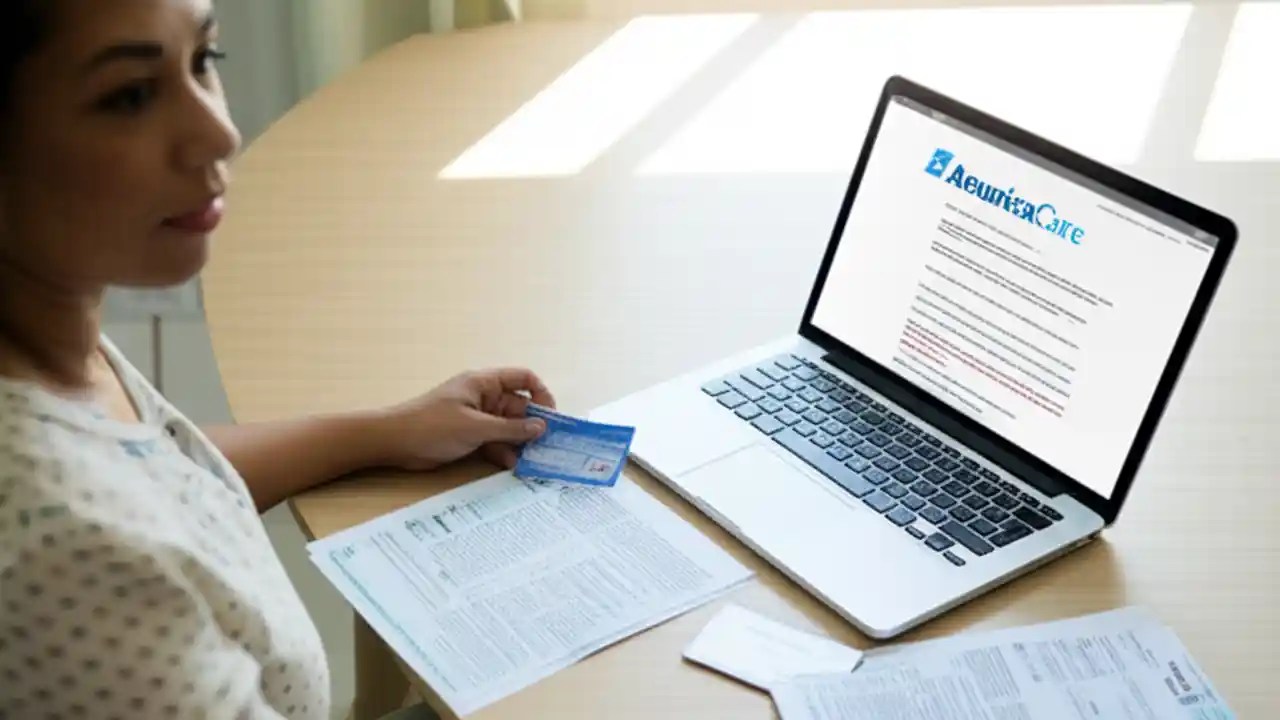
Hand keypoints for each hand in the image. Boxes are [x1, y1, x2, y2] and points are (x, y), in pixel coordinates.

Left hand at [376, 368, 556, 470]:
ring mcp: (478, 418)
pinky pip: (495, 441)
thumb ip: (509, 429)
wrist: (394, 442)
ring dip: (520, 442)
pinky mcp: (470, 436)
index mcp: (484, 384)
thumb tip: (541, 427)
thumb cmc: (431, 425)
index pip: (523, 379)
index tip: (552, 416)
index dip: (541, 394)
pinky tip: (513, 466)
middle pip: (519, 407)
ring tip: (535, 460)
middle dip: (533, 425)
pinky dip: (504, 452)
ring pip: (509, 428)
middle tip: (550, 447)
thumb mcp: (474, 427)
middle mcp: (484, 398)